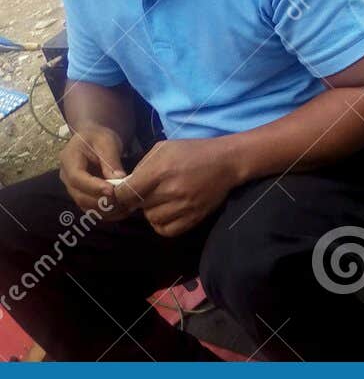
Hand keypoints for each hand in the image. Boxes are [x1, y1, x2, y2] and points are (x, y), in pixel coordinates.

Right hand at [59, 125, 129, 217]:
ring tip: (127, 207)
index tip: (112, 191)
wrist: (93, 138)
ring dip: (106, 210)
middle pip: (80, 196)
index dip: (94, 186)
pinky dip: (106, 212)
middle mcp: (66, 178)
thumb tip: (119, 180)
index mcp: (68, 160)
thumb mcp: (106, 142)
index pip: (77, 178)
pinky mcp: (81, 195)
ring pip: (85, 206)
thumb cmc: (99, 136)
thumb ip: (110, 160)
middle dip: (102, 201)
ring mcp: (73, 188)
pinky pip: (91, 208)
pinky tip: (123, 210)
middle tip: (124, 201)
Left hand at [116, 138, 241, 237]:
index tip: (124, 193)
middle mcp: (171, 189)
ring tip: (163, 200)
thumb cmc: (193, 151)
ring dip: (152, 211)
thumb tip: (124, 186)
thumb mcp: (164, 148)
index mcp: (161, 170)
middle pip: (138, 206)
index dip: (120, 195)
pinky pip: (166, 230)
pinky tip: (168, 212)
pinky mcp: (194, 217)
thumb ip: (142, 167)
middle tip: (150, 192)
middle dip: (139, 200)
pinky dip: (163, 223)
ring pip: (151, 218)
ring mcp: (184, 205)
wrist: (228, 161)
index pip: (125, 193)